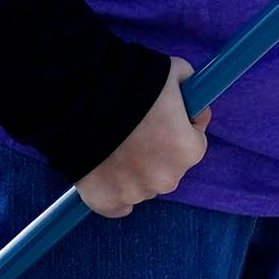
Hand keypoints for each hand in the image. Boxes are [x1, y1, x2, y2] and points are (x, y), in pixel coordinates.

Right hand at [76, 56, 206, 217]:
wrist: (84, 95)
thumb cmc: (133, 81)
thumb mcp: (176, 73)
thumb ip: (190, 93)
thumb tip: (194, 104)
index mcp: (190, 150)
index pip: (193, 141)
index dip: (178, 125)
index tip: (161, 114)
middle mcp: (167, 179)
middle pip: (167, 167)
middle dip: (156, 151)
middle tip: (134, 128)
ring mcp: (135, 193)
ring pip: (142, 183)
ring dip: (133, 169)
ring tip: (113, 142)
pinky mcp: (105, 201)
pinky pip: (116, 205)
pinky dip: (112, 192)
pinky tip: (105, 173)